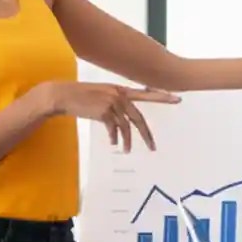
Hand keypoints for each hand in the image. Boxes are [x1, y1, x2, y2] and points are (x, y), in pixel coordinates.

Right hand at [36, 82, 179, 152]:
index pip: (146, 93)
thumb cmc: (81, 96)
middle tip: (153, 147)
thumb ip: (115, 105)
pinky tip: (114, 143)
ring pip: (126, 126)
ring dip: (127, 141)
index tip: (177, 99)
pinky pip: (114, 129)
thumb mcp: (101, 95)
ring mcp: (112, 102)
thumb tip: (122, 124)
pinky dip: (115, 138)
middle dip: (146, 135)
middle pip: (139, 117)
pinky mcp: (104, 111)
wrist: (63, 95)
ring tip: (126, 151)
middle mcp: (119, 95)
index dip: (162, 97)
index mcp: (120, 89)